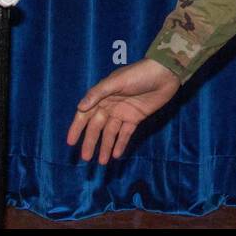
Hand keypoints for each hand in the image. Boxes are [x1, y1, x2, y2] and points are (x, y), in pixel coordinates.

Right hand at [67, 58, 181, 164]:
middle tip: (85, 158)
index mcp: (102, 95)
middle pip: (97, 127)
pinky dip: (120, 144)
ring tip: (101, 162)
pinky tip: (116, 155)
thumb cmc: (139, 73)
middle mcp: (110, 105)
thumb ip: (98, 93)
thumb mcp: (117, 81)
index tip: (70, 142)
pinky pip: (125, 133)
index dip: (77, 128)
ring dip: (105, 146)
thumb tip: (80, 107)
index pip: (85, 114)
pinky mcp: (136, 118)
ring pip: (110, 133)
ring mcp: (123, 112)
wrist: (165, 74)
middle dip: (91, 142)